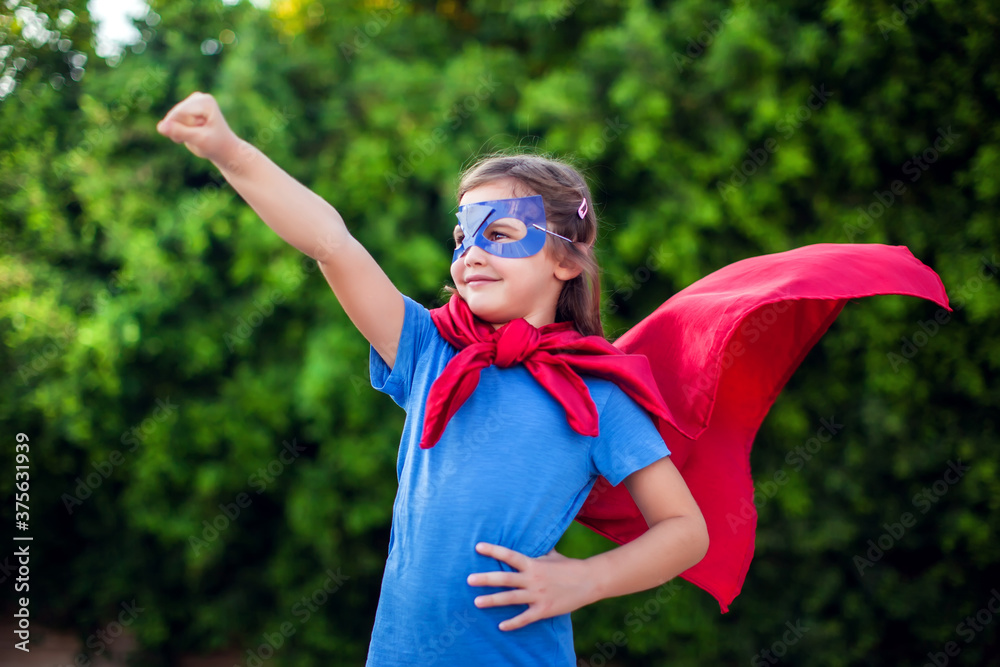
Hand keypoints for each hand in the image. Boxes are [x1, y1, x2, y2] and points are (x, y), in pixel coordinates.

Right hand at [156, 91, 239, 163]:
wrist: (224, 149)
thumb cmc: (216, 145)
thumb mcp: (199, 140)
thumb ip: (179, 132)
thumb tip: (159, 127)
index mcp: (205, 101)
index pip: (179, 113)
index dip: (181, 129)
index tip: (197, 136)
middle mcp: (197, 97)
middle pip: (174, 116)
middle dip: (181, 130)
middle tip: (198, 136)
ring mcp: (191, 102)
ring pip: (171, 120)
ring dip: (179, 132)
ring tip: (196, 135)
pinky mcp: (185, 109)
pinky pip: (171, 122)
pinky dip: (178, 131)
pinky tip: (191, 133)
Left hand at [467, 542, 596, 630]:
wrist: (589, 581)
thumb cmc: (569, 566)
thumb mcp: (552, 555)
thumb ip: (538, 551)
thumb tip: (532, 538)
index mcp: (533, 564)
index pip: (509, 555)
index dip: (493, 550)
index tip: (477, 547)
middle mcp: (533, 579)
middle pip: (505, 578)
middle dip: (486, 579)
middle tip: (469, 580)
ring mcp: (538, 595)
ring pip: (510, 598)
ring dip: (492, 600)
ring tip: (476, 602)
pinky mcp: (544, 609)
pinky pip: (525, 618)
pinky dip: (513, 623)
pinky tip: (501, 626)